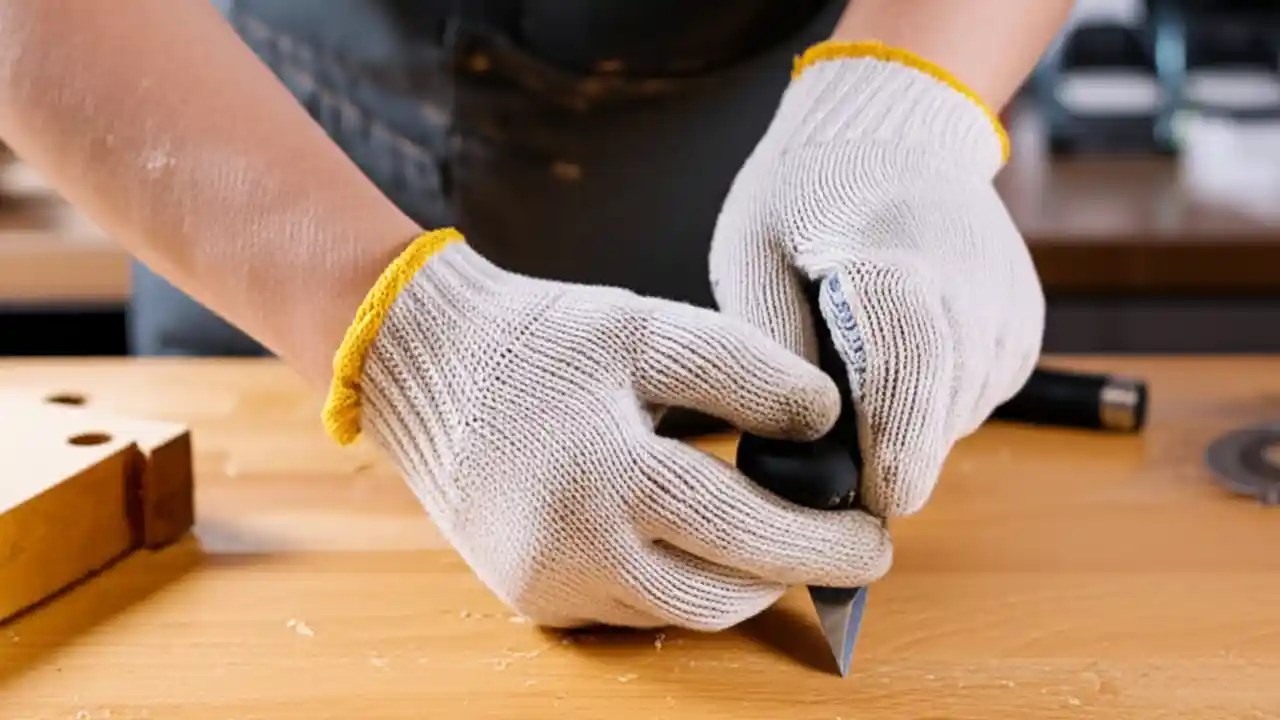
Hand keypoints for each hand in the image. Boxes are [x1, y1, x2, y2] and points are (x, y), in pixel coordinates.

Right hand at [325, 230, 891, 629]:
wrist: (425, 366)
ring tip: (771, 535)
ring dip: (738, 582)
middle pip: (720, 595)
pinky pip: (631, 611)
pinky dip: (677, 582)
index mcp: (609, 474)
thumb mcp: (649, 327)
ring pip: (679, 612)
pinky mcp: (531, 599)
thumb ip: (746, 372)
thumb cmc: (545, 339)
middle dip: (794, 574)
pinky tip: (691, 538)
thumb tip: (826, 426)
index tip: (876, 536)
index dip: (823, 541)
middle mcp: (575, 549)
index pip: (746, 531)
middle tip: (844, 547)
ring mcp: (548, 584)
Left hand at [710, 43, 1044, 517]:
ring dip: (907, 430)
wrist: (895, 134)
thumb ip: (773, 346)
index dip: (891, 449)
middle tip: (838, 467)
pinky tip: (897, 362)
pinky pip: (976, 399)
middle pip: (941, 412)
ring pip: (960, 416)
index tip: (872, 504)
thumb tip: (803, 440)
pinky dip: (933, 405)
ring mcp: (1008, 308)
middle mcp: (972, 288)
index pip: (908, 371)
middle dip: (891, 459)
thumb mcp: (751, 255)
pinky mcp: (1025, 325)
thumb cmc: (804, 194)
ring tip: (858, 380)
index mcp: (894, 261)